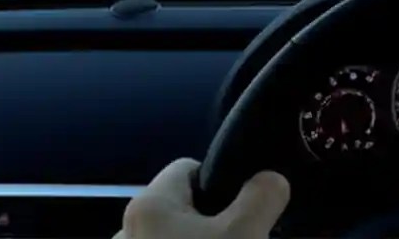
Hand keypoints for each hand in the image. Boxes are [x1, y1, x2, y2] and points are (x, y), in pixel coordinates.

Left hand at [115, 159, 289, 238]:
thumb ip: (261, 198)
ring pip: (173, 237)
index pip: (187, 167)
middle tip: (239, 237)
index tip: (242, 207)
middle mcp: (127, 229)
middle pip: (182, 208)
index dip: (221, 181)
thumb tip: (271, 179)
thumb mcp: (243, 235)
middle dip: (211, 222)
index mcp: (149, 204)